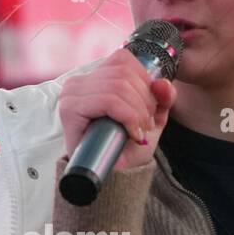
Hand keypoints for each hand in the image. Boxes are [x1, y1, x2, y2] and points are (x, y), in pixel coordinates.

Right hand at [58, 47, 176, 171]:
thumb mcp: (152, 115)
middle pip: (123, 74)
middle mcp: (78, 82)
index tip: (149, 108)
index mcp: (94, 77)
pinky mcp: (71, 110)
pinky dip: (128, 117)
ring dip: (138, 111)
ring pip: (118, 87)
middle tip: (146, 124)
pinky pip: (109, 101)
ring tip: (140, 130)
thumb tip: (162, 82)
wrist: (111, 174)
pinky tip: (131, 133)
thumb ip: (162, 96)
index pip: (124, 61)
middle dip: (144, 100)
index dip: (144, 81)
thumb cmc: (127, 144)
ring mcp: (71, 95)